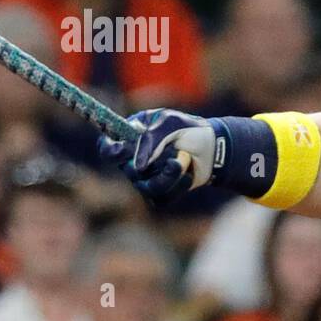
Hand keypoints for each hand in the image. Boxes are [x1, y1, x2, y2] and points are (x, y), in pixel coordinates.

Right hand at [99, 109, 215, 204]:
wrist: (213, 147)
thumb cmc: (189, 129)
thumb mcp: (170, 122)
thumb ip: (151, 138)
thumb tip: (139, 166)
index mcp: (130, 138)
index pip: (107, 149)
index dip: (110, 151)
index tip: (122, 149)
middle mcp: (134, 161)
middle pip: (129, 171)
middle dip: (154, 162)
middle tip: (172, 153)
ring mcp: (146, 179)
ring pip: (147, 187)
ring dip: (168, 175)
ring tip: (183, 160)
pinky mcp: (161, 193)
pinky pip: (162, 198)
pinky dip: (178, 185)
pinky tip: (188, 173)